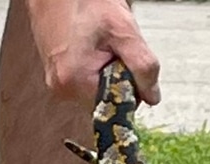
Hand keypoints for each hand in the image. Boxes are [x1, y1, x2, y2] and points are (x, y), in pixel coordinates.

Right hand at [25, 0, 160, 104]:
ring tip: (102, 45)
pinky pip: (88, 82)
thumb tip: (152, 97)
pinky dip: (97, 68)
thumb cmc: (88, 3)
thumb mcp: (125, 33)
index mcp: (74, 82)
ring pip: (99, 90)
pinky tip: (93, 47)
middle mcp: (61, 88)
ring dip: (108, 72)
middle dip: (120, 78)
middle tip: (114, 49)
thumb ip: (144, 68)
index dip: (131, 87)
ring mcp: (56, 82)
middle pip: (108, 100)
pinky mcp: (56, 75)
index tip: (125, 62)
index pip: (119, 106)